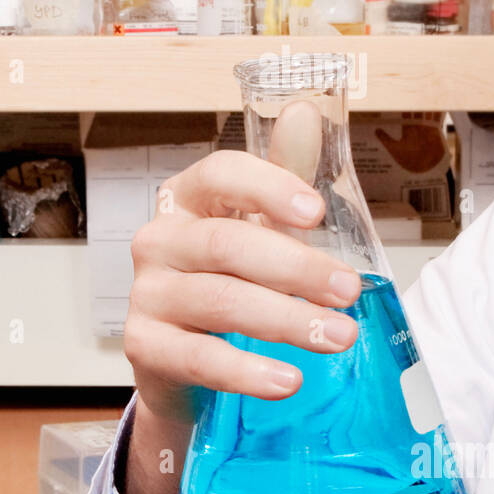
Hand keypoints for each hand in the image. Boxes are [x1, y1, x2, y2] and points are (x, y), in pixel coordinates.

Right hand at [120, 150, 362, 493]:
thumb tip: (306, 113)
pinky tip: (287, 380)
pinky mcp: (144, 347)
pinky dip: (248, 371)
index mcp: (186, 200)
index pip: (219, 174)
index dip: (267, 187)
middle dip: (296, 268)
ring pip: (219, 302)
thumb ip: (281, 178)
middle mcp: (158, 241)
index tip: (316, 211)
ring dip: (285, 322)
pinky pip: (200, 358)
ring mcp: (146, 296)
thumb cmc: (224, 283)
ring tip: (336, 337)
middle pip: (227, 245)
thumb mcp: (255, 229)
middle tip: (348, 291)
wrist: (179, 361)